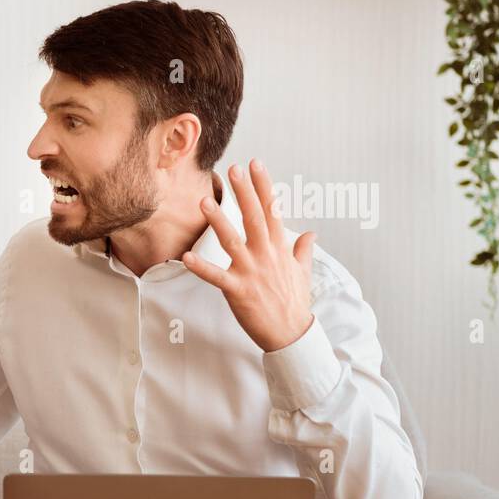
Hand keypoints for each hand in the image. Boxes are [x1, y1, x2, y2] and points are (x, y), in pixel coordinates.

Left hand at [181, 159, 315, 352]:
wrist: (291, 333)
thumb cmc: (294, 302)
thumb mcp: (302, 272)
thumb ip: (303, 250)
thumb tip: (311, 233)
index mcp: (279, 248)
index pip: (272, 210)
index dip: (263, 186)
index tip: (255, 165)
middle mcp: (265, 256)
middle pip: (254, 218)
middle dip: (244, 193)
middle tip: (234, 169)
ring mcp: (251, 272)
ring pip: (232, 242)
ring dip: (218, 221)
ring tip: (205, 201)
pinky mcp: (238, 291)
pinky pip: (216, 277)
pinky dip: (201, 268)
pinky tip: (187, 257)